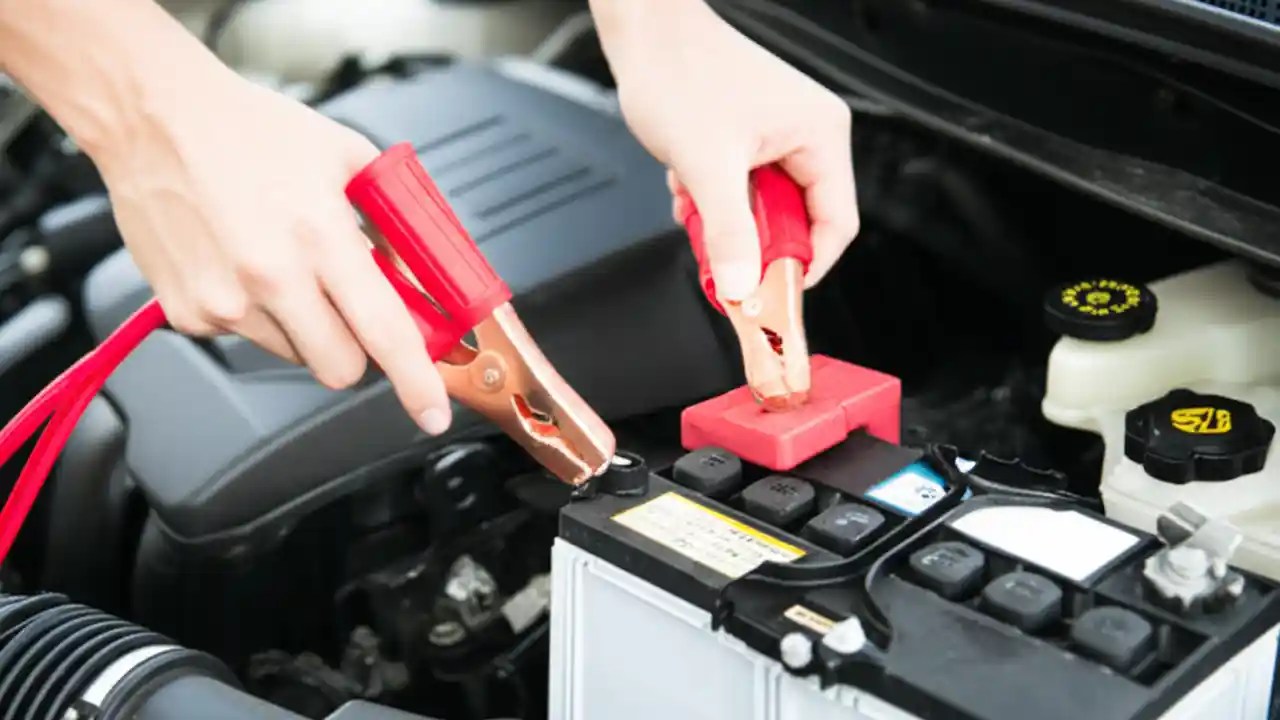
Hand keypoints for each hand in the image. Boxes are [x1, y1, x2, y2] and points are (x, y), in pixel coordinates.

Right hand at [95, 71, 452, 434]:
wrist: (155, 117)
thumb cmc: (252, 131)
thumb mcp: (349, 161)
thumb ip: (394, 226)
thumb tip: (420, 280)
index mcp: (320, 238)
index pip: (384, 333)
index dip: (416, 382)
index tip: (433, 413)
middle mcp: (271, 278)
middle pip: (341, 368)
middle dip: (359, 350)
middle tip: (351, 309)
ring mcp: (224, 302)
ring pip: (295, 355)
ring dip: (305, 327)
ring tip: (285, 266)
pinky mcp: (188, 314)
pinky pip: (247, 338)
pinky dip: (259, 315)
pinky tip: (245, 265)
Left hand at [595, 0, 858, 300]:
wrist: (645, 32)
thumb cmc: (682, 72)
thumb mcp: (708, 165)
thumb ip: (729, 232)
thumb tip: (742, 285)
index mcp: (821, 136)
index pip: (837, 224)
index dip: (805, 266)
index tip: (771, 295)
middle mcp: (807, 136)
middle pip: (797, 222)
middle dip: (752, 242)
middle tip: (721, 256)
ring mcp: (777, 137)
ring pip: (762, 210)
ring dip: (724, 221)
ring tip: (694, 204)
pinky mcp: (746, 140)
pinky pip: (740, 192)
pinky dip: (710, 200)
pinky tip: (686, 184)